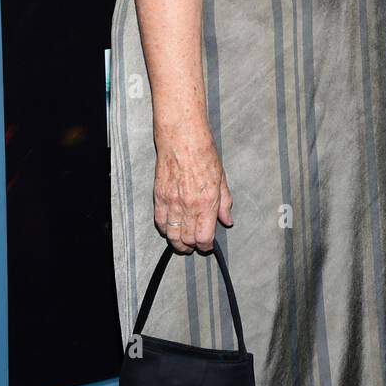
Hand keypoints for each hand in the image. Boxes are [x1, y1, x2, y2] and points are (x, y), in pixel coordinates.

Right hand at [153, 126, 232, 253]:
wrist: (182, 139)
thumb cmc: (203, 154)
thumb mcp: (222, 178)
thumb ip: (225, 203)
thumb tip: (227, 220)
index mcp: (207, 202)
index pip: (204, 237)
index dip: (206, 245)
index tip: (208, 245)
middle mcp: (188, 205)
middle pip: (187, 239)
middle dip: (192, 246)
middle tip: (195, 245)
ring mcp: (172, 202)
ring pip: (172, 234)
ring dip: (178, 242)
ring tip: (183, 243)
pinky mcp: (159, 197)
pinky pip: (160, 222)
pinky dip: (165, 230)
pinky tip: (170, 230)